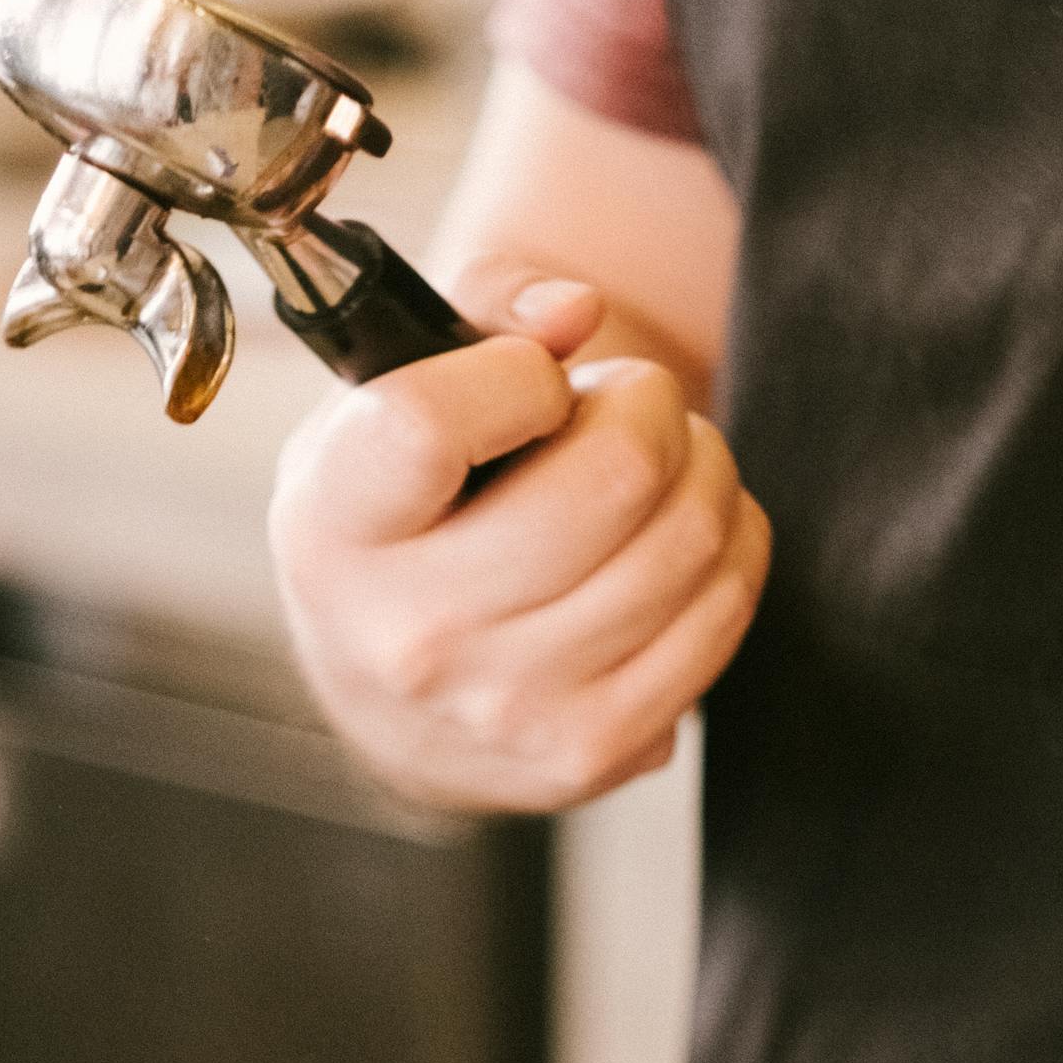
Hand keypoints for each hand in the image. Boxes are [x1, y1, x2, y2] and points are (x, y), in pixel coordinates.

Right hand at [267, 258, 769, 811]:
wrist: (393, 706)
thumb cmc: (403, 518)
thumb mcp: (387, 397)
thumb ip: (479, 309)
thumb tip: (577, 310)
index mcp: (334, 527)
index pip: (428, 425)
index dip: (515, 374)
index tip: (528, 384)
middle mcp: (408, 635)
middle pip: (615, 475)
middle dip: (649, 406)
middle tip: (627, 406)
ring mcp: (504, 707)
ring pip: (687, 540)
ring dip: (703, 472)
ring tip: (659, 468)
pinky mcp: (587, 753)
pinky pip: (718, 613)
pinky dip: (727, 552)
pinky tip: (678, 539)